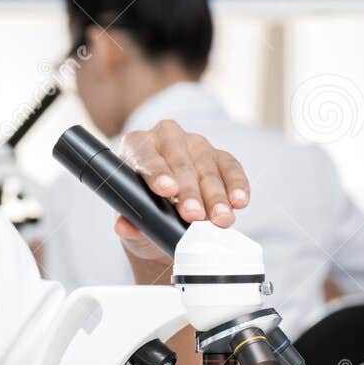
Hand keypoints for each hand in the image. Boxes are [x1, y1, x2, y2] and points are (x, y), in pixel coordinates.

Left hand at [117, 120, 250, 265]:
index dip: (156, 173)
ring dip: (215, 195)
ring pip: (207, 166)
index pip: (144, 156)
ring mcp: (196, 144)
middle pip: (179, 162)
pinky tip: (239, 202)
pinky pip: (231, 168)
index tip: (167, 191)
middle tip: (193, 215)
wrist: (166, 215)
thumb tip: (124, 227)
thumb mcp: (130, 217)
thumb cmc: (143, 207)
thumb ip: (126, 220)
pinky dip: (237, 186)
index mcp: (135, 145)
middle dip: (189, 191)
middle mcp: (166, 137)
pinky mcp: (220, 156)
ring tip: (220, 219)